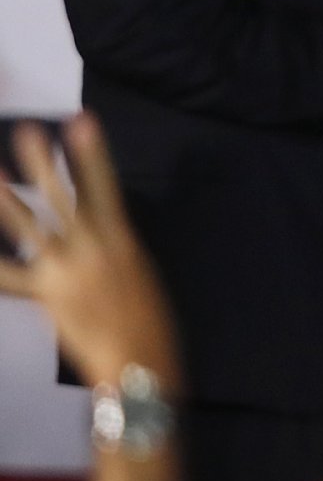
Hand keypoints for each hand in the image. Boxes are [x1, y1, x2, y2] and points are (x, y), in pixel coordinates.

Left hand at [1, 115, 179, 392]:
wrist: (137, 358)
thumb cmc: (150, 316)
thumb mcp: (139, 270)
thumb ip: (113, 244)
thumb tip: (94, 226)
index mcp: (120, 239)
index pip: (102, 186)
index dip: (91, 154)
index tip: (82, 122)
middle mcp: (91, 248)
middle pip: (61, 198)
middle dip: (43, 164)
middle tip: (28, 133)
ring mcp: (65, 271)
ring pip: (29, 228)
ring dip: (8, 200)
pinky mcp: (47, 295)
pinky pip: (11, 277)